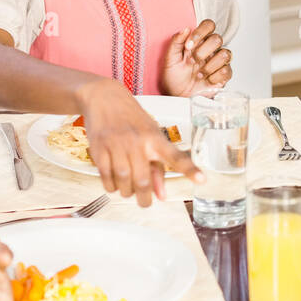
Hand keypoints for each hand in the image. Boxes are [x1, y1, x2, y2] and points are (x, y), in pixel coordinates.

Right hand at [75, 77, 199, 202]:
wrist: (104, 98)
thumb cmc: (132, 119)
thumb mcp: (150, 135)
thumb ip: (157, 167)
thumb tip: (161, 196)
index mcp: (155, 138)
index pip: (175, 156)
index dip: (190, 170)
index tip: (202, 180)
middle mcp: (137, 141)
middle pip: (142, 179)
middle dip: (144, 198)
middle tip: (144, 202)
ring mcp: (117, 144)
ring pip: (123, 180)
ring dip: (126, 192)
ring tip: (128, 190)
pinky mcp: (99, 148)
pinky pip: (105, 176)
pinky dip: (111, 186)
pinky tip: (115, 184)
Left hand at [160, 19, 231, 96]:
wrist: (177, 97)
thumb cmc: (174, 78)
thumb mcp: (170, 59)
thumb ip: (176, 42)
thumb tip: (185, 29)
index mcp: (198, 42)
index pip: (208, 26)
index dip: (200, 32)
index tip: (188, 45)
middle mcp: (210, 50)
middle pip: (217, 39)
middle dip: (203, 51)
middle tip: (193, 61)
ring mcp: (218, 63)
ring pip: (225, 53)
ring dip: (209, 65)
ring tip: (199, 73)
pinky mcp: (223, 76)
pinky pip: (227, 70)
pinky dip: (215, 76)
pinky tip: (206, 80)